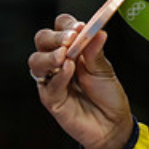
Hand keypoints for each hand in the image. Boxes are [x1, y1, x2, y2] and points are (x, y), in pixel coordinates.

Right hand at [28, 14, 132, 148]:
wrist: (112, 124)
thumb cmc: (107, 95)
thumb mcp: (104, 70)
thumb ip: (96, 51)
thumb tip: (98, 31)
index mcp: (73, 48)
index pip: (61, 27)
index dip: (66, 25)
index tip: (79, 27)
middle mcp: (58, 60)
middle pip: (43, 40)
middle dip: (54, 37)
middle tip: (70, 39)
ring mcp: (52, 79)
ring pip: (36, 61)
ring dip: (50, 55)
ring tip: (65, 55)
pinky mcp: (50, 98)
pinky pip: (48, 84)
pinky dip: (58, 75)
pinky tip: (68, 70)